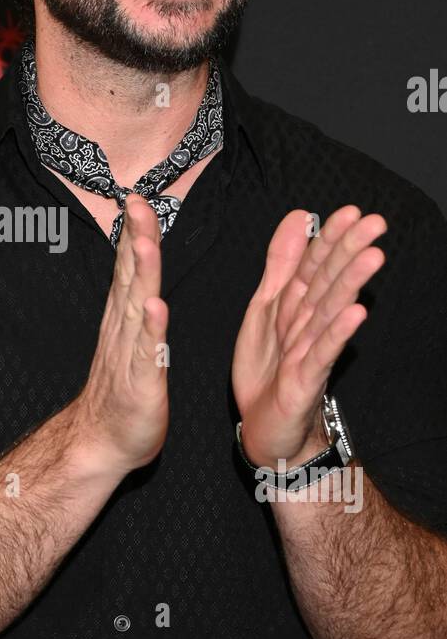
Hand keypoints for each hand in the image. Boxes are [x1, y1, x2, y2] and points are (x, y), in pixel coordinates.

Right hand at [71, 193, 168, 475]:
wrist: (101, 442)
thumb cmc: (122, 392)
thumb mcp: (132, 339)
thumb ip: (136, 303)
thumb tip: (141, 268)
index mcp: (125, 318)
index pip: (129, 268)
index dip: (135, 232)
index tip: (138, 197)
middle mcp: (125, 330)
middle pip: (131, 276)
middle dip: (136, 238)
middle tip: (138, 202)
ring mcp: (131, 355)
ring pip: (138, 307)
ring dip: (141, 274)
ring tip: (144, 243)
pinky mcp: (142, 383)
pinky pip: (148, 353)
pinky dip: (152, 330)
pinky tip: (156, 308)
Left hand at [232, 205, 385, 469]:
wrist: (263, 427)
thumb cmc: (268, 368)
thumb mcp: (265, 307)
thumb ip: (281, 264)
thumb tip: (299, 216)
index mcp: (295, 304)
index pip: (316, 264)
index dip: (331, 238)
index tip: (352, 211)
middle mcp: (308, 324)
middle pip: (329, 283)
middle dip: (349, 251)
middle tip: (376, 223)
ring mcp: (310, 351)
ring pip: (331, 312)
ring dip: (351, 285)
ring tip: (373, 257)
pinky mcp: (306, 380)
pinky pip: (323, 353)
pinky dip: (338, 332)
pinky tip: (356, 312)